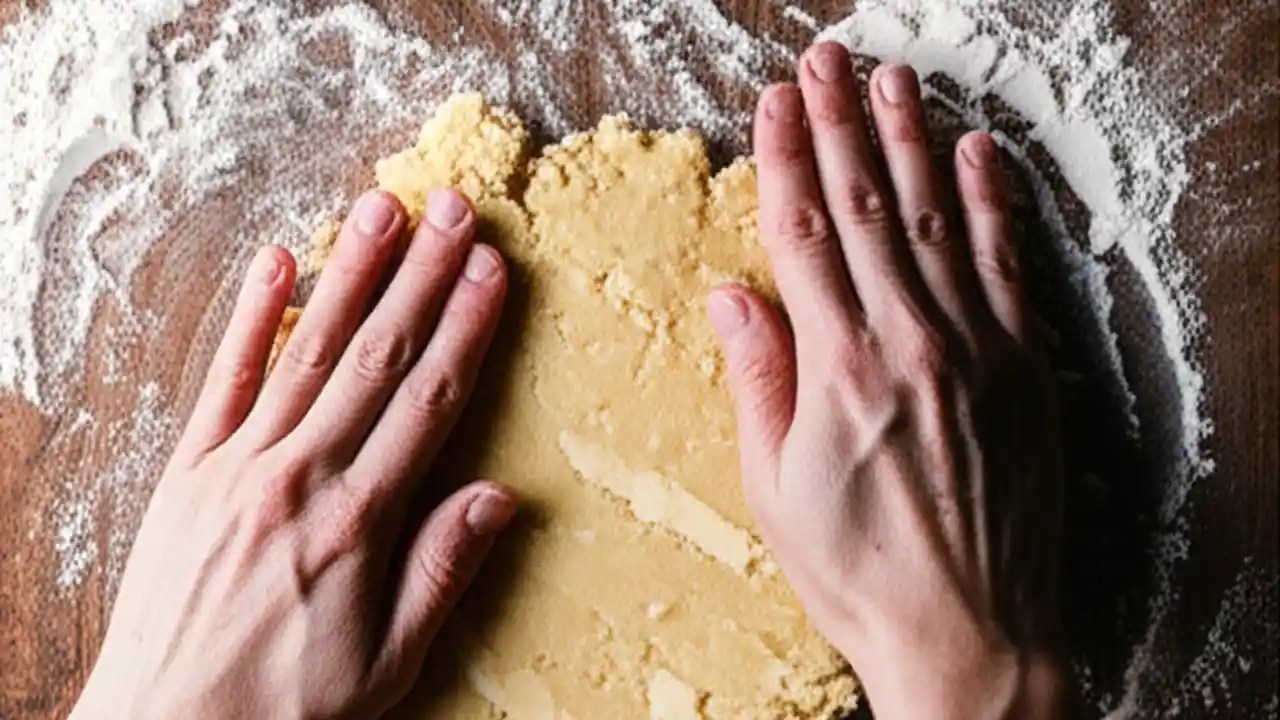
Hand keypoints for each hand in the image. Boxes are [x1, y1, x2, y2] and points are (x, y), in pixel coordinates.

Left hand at [73, 189, 513, 718]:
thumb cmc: (287, 707)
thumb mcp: (390, 662)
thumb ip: (443, 571)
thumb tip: (499, 497)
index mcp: (359, 520)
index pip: (429, 400)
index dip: (466, 328)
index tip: (491, 270)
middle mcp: (300, 475)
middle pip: (375, 356)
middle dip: (422, 276)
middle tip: (453, 208)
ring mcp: (238, 464)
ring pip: (307, 351)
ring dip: (351, 275)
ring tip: (383, 209)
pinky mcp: (190, 470)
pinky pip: (225, 379)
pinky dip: (252, 318)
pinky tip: (277, 262)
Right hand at [709, 44, 1070, 717]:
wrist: (968, 632)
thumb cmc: (858, 569)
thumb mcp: (776, 485)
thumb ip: (761, 378)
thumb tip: (734, 296)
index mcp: (838, 368)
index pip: (802, 235)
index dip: (787, 160)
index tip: (775, 105)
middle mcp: (910, 341)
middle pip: (866, 209)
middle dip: (841, 125)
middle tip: (827, 62)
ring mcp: (976, 350)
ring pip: (937, 220)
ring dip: (910, 143)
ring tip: (891, 81)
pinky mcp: (1025, 370)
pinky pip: (1009, 266)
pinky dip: (994, 203)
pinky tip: (977, 154)